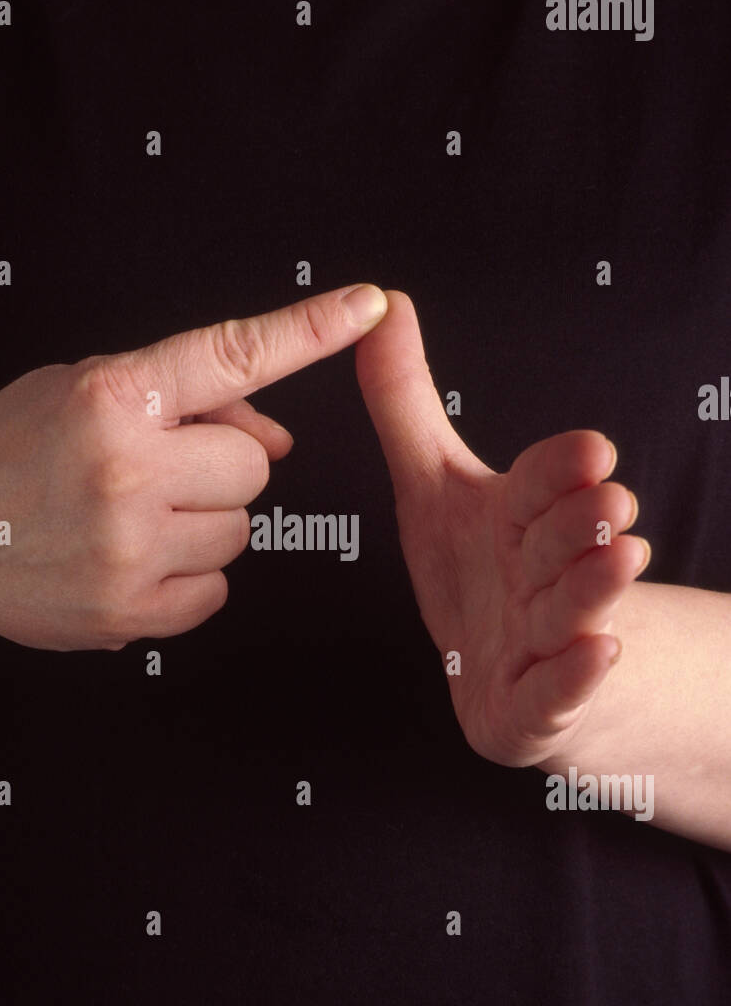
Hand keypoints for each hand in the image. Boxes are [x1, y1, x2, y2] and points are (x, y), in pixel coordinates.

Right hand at [0, 283, 387, 654]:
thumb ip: (184, 400)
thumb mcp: (83, 389)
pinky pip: (217, 590)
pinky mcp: (131, 610)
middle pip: (254, 465)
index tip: (367, 304)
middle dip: (221, 466)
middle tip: (159, 472)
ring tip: (134, 517)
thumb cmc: (11, 454)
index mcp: (112, 396)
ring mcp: (129, 546)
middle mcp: (125, 469)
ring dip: (203, 523)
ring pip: (241, 530)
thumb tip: (278, 435)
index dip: (310, 328)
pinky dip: (188, 578)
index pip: (234, 353)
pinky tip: (135, 559)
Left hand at [356, 291, 650, 766]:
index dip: (563, 468)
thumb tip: (383, 303)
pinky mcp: (537, 702)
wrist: (502, 672)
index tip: (589, 449)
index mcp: (521, 516)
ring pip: (575, 607)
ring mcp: (546, 638)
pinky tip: (601, 651)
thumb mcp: (432, 485)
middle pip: (566, 540)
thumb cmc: (476, 572)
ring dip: (598, 584)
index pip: (546, 481)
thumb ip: (406, 402)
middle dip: (586, 518)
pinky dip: (579, 673)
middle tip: (610, 499)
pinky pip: (559, 688)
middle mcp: (541, 572)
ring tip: (621, 556)